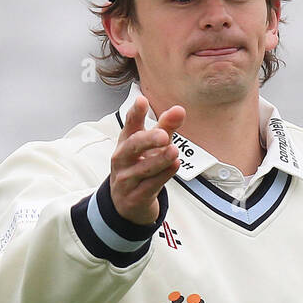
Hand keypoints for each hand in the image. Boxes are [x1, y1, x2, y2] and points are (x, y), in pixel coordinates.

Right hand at [109, 95, 185, 225]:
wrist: (127, 202)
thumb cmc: (140, 166)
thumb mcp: (152, 146)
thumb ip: (166, 127)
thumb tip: (180, 110)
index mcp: (126, 141)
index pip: (130, 124)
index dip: (135, 113)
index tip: (142, 101)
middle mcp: (122, 158)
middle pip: (133, 146)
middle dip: (148, 140)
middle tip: (163, 135)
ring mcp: (126, 179)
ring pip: (143, 168)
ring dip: (159, 160)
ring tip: (174, 151)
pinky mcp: (134, 197)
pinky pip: (149, 186)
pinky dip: (163, 176)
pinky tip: (174, 167)